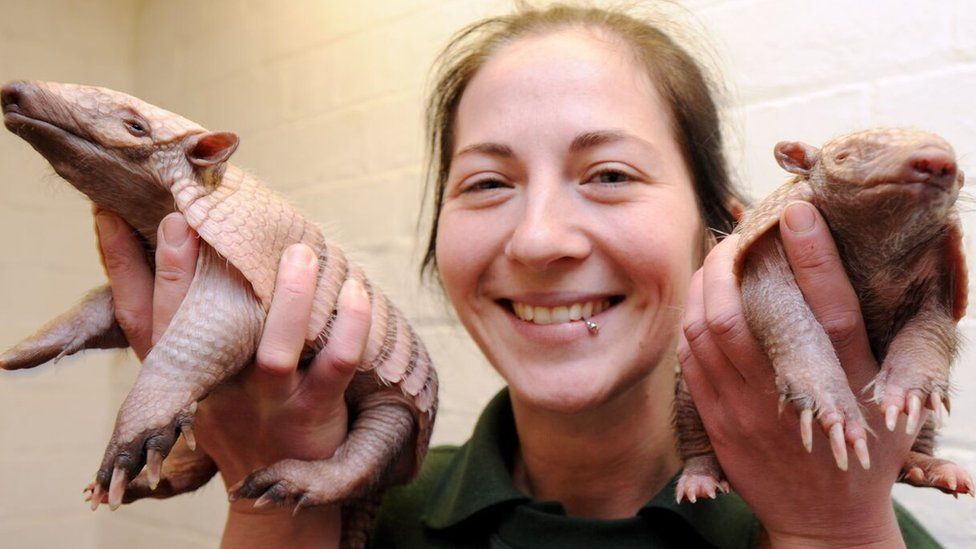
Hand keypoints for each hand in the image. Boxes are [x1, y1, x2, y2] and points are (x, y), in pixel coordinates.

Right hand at [95, 209, 370, 544]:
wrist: (272, 487)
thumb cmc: (236, 409)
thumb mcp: (199, 371)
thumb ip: (185, 315)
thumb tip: (173, 235)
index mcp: (186, 371)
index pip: (151, 316)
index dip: (140, 266)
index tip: (147, 215)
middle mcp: (220, 385)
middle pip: (199, 331)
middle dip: (194, 275)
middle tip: (204, 221)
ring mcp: (269, 400)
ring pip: (277, 348)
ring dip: (293, 299)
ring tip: (304, 253)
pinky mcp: (314, 412)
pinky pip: (337, 365)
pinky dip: (350, 328)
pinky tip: (356, 292)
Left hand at [678, 202, 914, 547]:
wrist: (827, 523)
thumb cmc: (865, 451)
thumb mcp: (887, 398)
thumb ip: (865, 343)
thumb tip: (840, 275)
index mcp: (844, 381)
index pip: (828, 307)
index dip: (812, 255)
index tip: (796, 212)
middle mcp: (790, 393)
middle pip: (738, 314)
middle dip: (724, 263)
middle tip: (732, 237)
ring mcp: (746, 410)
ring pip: (703, 332)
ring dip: (700, 288)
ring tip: (712, 262)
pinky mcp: (719, 423)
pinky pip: (691, 363)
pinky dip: (691, 324)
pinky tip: (699, 305)